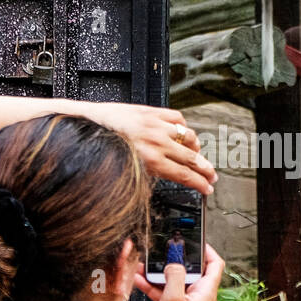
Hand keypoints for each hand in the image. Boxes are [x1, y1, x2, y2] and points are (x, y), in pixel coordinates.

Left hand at [98, 104, 215, 194]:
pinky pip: (177, 117)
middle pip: (192, 159)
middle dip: (206, 170)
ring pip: (189, 137)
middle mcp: (157, 142)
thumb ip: (148, 176)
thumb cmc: (101, 148)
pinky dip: (182, 126)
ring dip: (196, 148)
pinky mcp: (151, 111)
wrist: (87, 122)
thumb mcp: (125, 171)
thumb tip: (162, 182)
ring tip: (197, 154)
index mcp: (151, 160)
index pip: (185, 175)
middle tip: (212, 177)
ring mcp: (156, 124)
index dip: (200, 184)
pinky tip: (181, 131)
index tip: (207, 189)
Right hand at [135, 244, 223, 300]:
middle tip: (162, 254)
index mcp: (206, 293)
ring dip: (161, 275)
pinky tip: (142, 282)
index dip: (206, 250)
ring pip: (178, 283)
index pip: (215, 264)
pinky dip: (158, 288)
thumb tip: (175, 262)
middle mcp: (203, 299)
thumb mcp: (171, 299)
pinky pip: (170, 295)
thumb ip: (174, 275)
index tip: (195, 241)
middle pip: (192, 272)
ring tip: (144, 268)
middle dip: (174, 262)